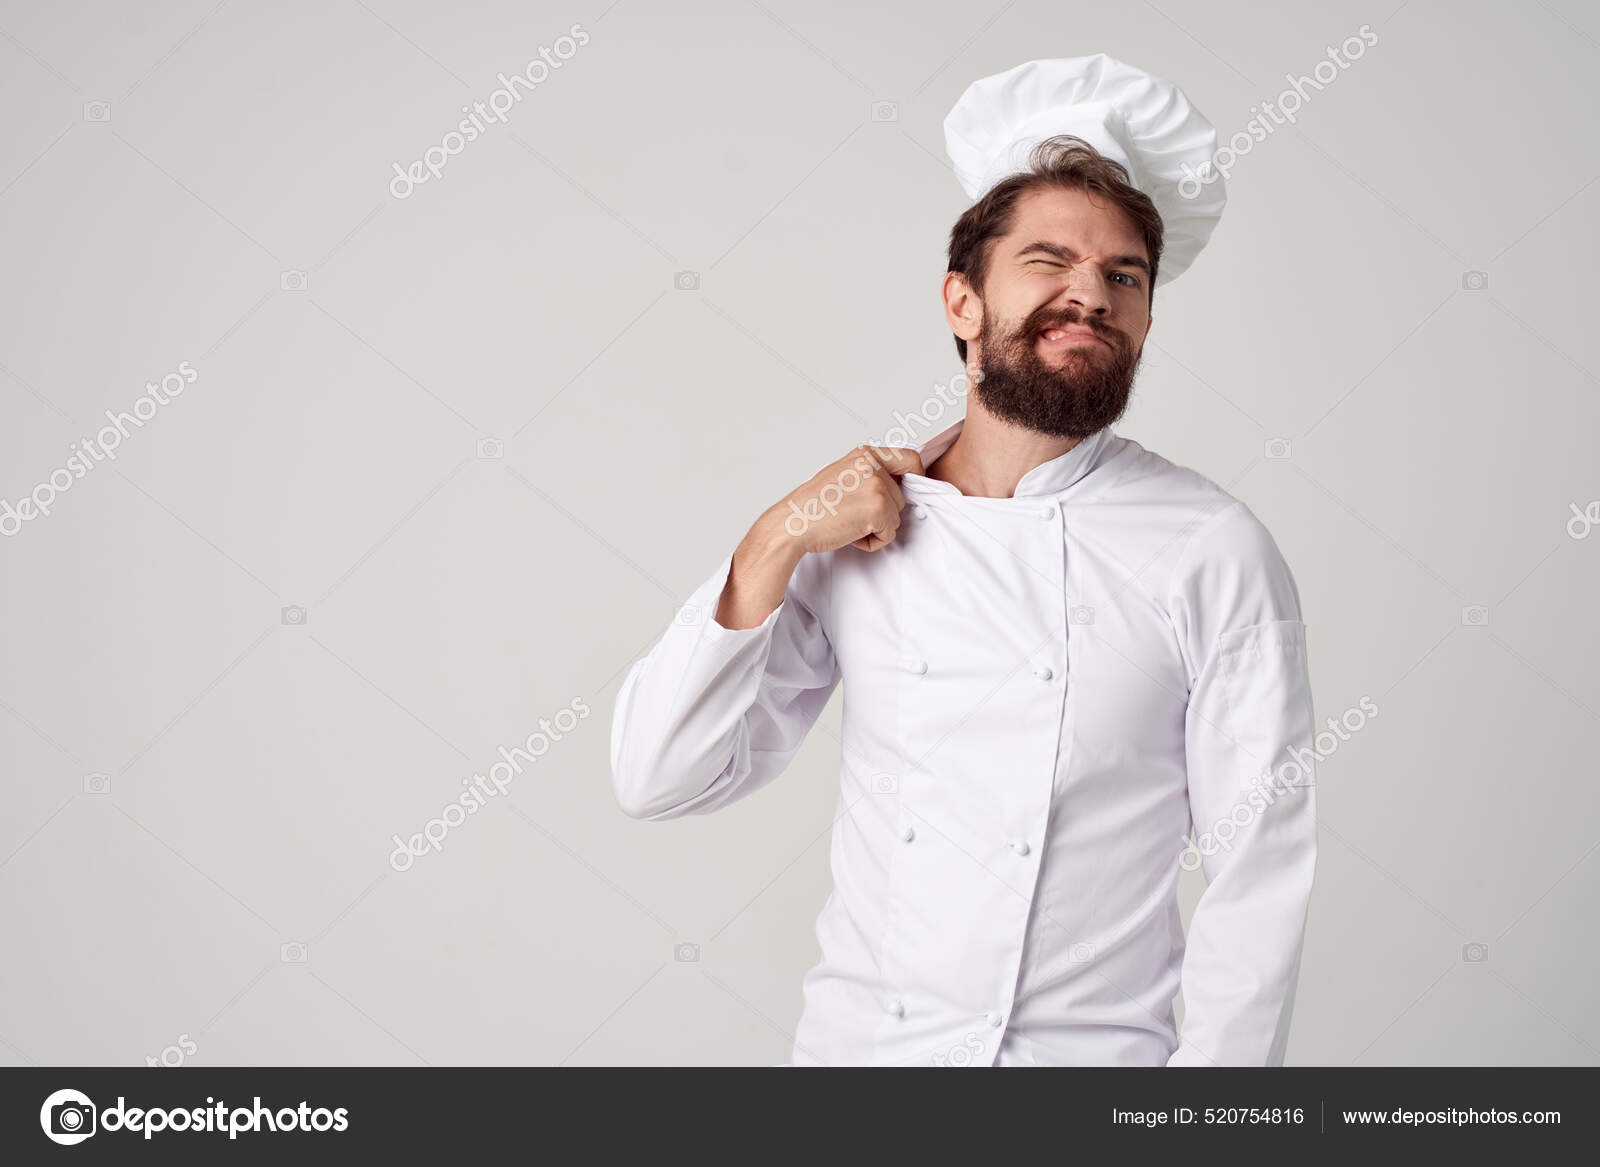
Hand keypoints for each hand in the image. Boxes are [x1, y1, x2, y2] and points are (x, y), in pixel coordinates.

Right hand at [714, 445, 925, 629]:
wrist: (792, 524)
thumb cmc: (812, 506)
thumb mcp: (843, 475)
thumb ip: (870, 474)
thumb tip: (897, 485)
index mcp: (864, 454)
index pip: (910, 459)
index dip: (914, 478)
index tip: (907, 491)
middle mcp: (872, 465)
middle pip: (902, 495)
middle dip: (882, 512)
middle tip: (852, 514)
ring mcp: (877, 486)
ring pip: (896, 517)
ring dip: (875, 528)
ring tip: (847, 523)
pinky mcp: (879, 509)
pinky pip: (889, 534)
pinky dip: (871, 542)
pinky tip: (849, 533)